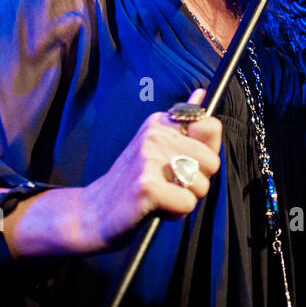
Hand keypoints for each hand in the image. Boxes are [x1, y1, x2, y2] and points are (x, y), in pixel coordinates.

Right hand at [79, 88, 220, 251]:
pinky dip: (175, 213)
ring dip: (185, 199)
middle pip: (212, 162)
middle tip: (167, 185)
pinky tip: (154, 208)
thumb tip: (202, 93)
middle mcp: (155, 135)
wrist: (94, 212)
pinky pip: (187, 204)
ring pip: (202, 185)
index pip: (211, 127)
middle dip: (196, 181)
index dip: (204, 154)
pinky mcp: (146, 185)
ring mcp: (149, 158)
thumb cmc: (131, 182)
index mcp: (160, 123)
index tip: (182, 162)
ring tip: (160, 196)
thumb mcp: (157, 147)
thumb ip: (185, 125)